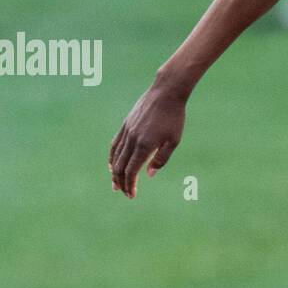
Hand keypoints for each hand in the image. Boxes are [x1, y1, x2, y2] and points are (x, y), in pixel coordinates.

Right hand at [109, 80, 186, 198]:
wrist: (166, 93)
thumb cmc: (174, 117)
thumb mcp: (173, 141)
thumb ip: (161, 159)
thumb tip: (148, 174)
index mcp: (144, 146)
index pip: (131, 171)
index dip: (130, 185)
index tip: (132, 195)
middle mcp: (132, 139)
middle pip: (120, 166)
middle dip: (120, 182)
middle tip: (123, 192)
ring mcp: (127, 131)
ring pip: (115, 156)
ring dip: (114, 171)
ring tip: (115, 182)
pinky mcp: (126, 124)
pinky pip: (115, 144)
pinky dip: (112, 156)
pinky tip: (112, 163)